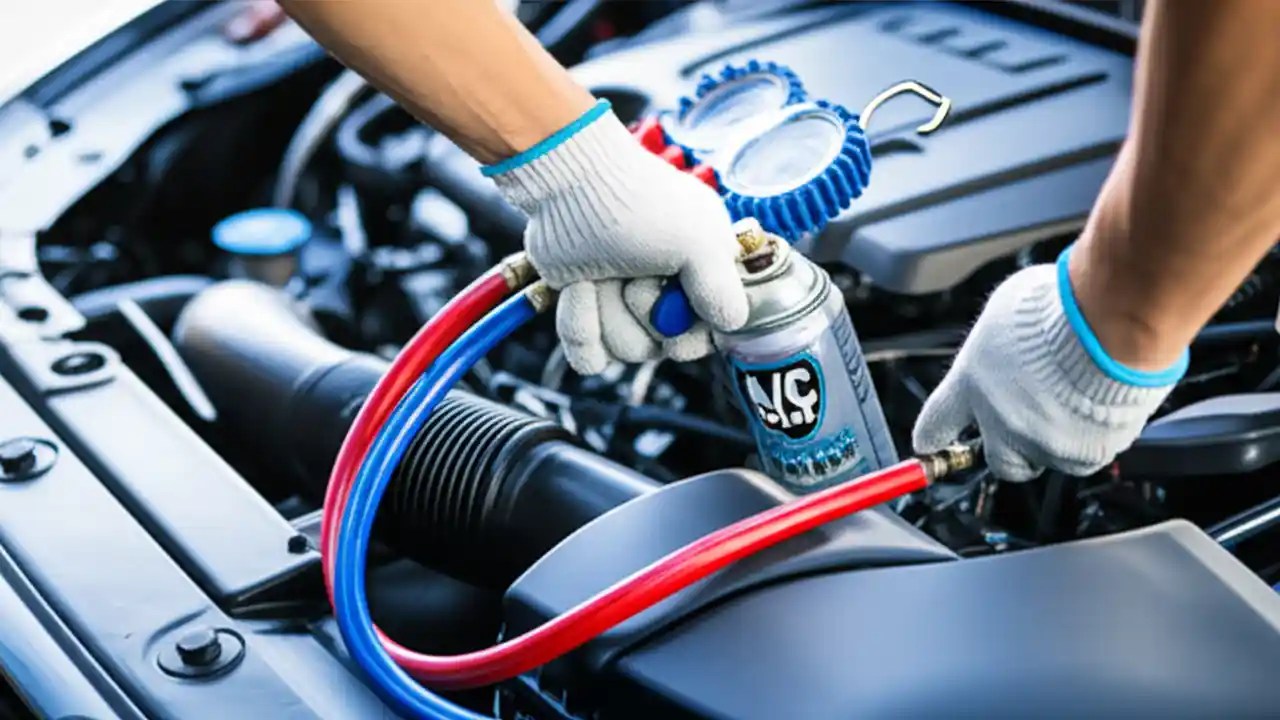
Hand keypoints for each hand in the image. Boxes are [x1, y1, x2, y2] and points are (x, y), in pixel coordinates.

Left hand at [488, 101, 747, 374]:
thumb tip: (733, 324)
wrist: (569, 183)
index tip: (675, 318)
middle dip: (641, 311)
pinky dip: (579, 327)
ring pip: (624, 350)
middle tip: (633, 273)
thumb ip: (723, 288)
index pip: (710, 334)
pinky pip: (589, 358)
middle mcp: (665, 293)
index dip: (692, 338)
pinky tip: (577, 288)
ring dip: (606, 311)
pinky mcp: (585, 311)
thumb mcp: (698, 240)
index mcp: (702, 274)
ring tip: (599, 272)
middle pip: (662, 348)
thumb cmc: (639, 202)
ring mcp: (622, 303)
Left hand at [911, 254, 1186, 480]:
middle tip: (1028, 426)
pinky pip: (1085, 457)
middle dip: (1010, 450)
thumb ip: (995, 343)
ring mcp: (1044, 442)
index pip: (936, 423)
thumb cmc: (1061, 305)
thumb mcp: (1006, 309)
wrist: (1114, 322)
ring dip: (1055, 440)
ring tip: (1076, 401)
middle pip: (997, 461)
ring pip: (1046, 459)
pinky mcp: (1086, 453)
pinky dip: (1091, 440)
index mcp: (972, 383)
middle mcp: (1001, 420)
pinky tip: (1100, 408)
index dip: (932, 435)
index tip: (928, 444)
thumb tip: (1002, 347)